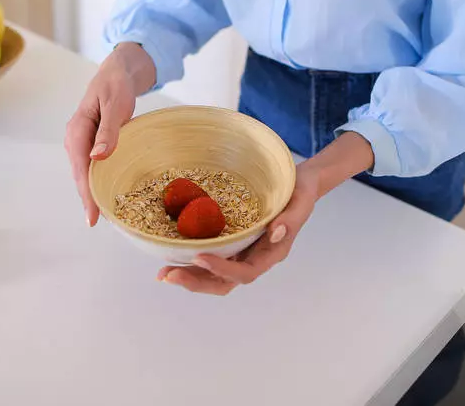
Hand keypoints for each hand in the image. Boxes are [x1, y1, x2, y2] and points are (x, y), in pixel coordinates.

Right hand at [65, 43, 155, 225]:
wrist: (117, 73)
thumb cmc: (116, 87)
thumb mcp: (115, 105)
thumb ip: (108, 131)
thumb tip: (97, 158)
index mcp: (77, 131)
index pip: (80, 169)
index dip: (86, 194)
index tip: (92, 216)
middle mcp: (75, 139)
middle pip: (80, 175)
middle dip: (87, 198)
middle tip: (96, 222)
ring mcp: (81, 142)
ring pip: (84, 172)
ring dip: (91, 191)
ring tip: (100, 214)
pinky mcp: (90, 143)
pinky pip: (91, 166)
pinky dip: (96, 180)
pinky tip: (104, 192)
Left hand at [157, 164, 319, 294]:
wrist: (299, 183)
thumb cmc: (300, 191)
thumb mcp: (300, 201)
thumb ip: (290, 219)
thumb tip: (274, 233)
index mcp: (272, 253)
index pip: (245, 272)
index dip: (222, 269)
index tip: (199, 257)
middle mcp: (254, 258)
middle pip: (224, 282)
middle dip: (196, 281)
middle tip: (169, 275)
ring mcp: (242, 252)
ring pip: (214, 275)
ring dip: (190, 276)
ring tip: (163, 273)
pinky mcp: (232, 242)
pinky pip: (212, 256)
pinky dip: (192, 260)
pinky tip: (171, 255)